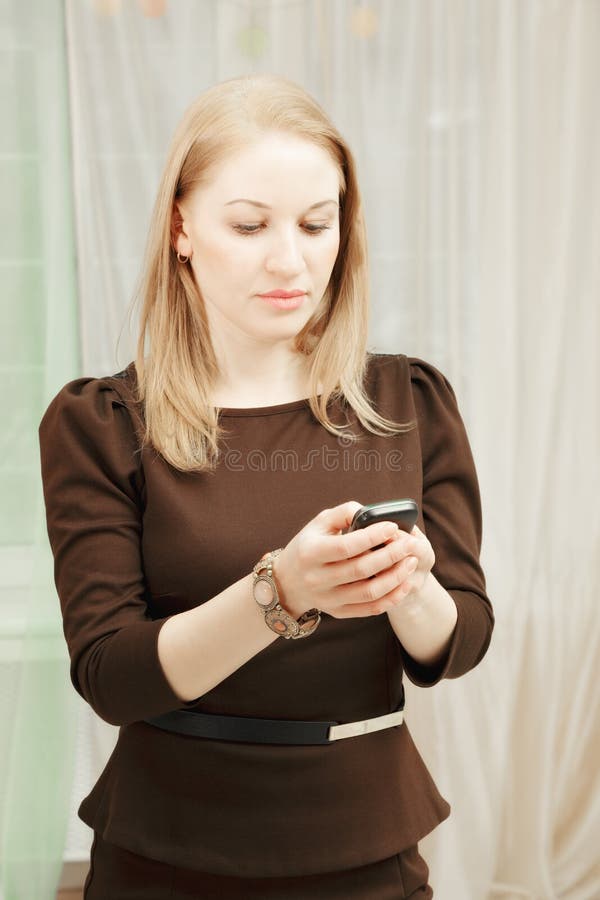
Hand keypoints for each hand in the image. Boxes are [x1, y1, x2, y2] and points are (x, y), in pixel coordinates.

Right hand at [271, 501, 434, 619]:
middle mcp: (317, 579)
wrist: (287, 582)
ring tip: (411, 562)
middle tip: (410, 544)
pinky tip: (405, 584)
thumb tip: (371, 513)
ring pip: (369, 592)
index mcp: (310, 553)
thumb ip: (344, 513)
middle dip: (391, 556)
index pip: (346, 546)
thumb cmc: (308, 545)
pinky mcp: (338, 612)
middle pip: (361, 570)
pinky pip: (370, 609)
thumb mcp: (319, 523)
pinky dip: (391, 598)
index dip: (372, 536)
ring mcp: (328, 599)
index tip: (392, 527)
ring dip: (396, 578)